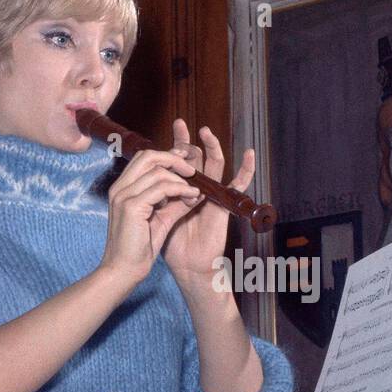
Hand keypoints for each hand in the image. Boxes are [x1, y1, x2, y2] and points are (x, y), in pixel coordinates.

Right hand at [98, 133, 201, 285]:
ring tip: (194, 190)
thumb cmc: (138, 249)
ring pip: (157, 171)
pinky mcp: (131, 207)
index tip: (186, 160)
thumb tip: (194, 189)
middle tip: (192, 170)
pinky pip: (161, 188)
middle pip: (148, 156)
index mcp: (122, 189)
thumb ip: (174, 202)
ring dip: (181, 178)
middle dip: (173, 158)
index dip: (166, 155)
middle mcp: (120, 188)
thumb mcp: (161, 219)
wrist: (124, 270)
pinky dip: (180, 189)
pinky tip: (191, 196)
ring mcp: (123, 195)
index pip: (144, 159)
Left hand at [161, 119, 254, 292]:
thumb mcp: (158, 214)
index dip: (173, 147)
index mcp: (180, 190)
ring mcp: (212, 195)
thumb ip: (156, 194)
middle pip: (195, 159)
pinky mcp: (224, 205)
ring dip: (212, 147)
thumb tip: (142, 174)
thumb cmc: (171, 244)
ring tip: (205, 131)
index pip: (177, 162)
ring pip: (215, 165)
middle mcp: (196, 189)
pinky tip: (249, 155)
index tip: (164, 133)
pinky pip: (238, 185)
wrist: (187, 265)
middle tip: (179, 125)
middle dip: (186, 141)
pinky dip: (246, 170)